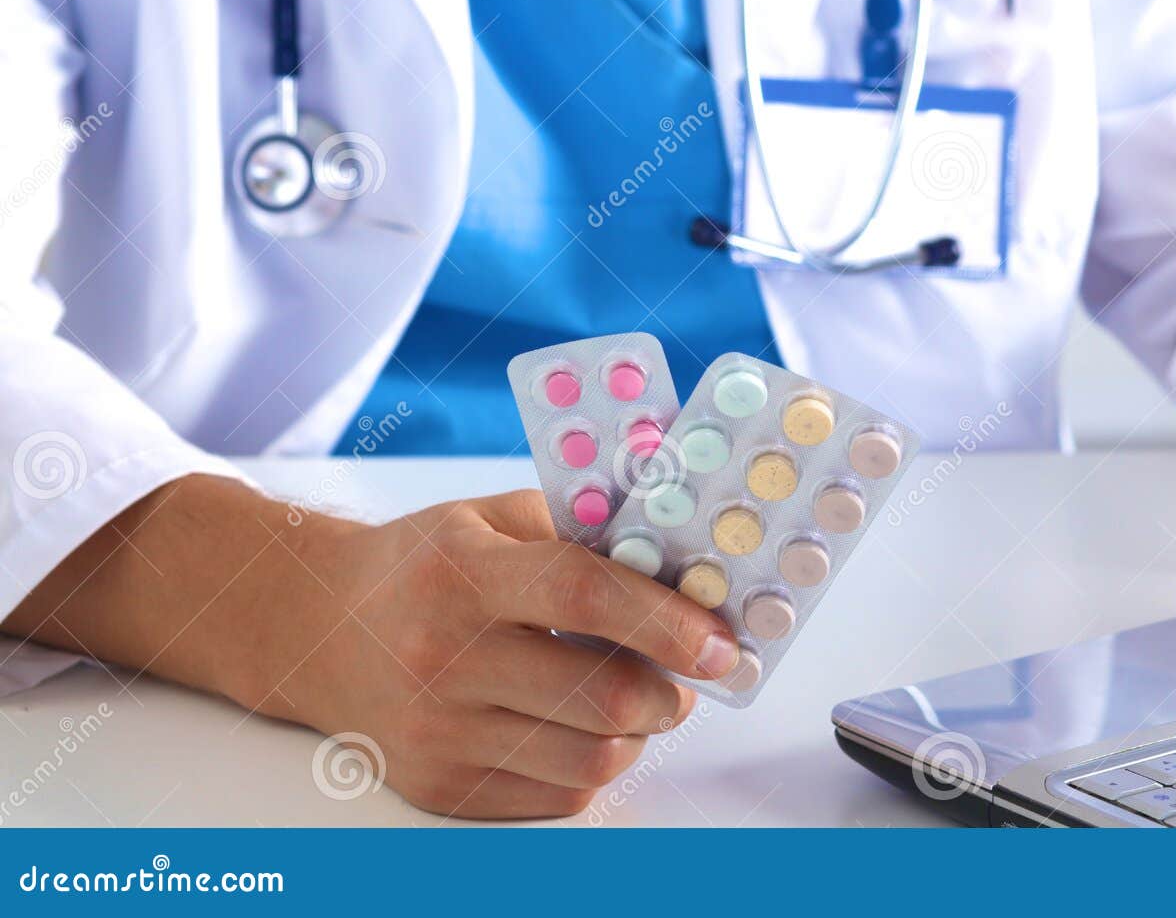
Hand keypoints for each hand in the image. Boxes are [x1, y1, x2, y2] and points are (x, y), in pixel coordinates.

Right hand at [267, 489, 739, 817]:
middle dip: (670, 690)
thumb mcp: (492, 518)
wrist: (316, 629)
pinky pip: (556, 796)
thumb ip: (584, 533)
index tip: (720, 641)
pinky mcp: (439, 786)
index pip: (584, 596)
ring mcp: (438, 732)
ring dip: (640, 733)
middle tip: (687, 673)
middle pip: (600, 696)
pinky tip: (584, 727)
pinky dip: (594, 765)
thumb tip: (683, 571)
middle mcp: (443, 657)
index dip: (667, 621)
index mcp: (462, 574)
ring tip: (638, 700)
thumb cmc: (423, 565)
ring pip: (590, 759)